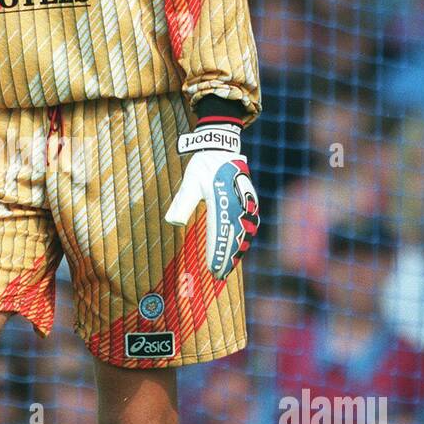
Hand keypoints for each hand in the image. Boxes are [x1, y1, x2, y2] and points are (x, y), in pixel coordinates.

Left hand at [165, 123, 258, 279]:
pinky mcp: (249, 202)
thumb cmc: (204, 165)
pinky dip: (245, 239)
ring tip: (228, 266)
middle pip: (234, 237)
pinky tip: (241, 249)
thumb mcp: (190, 181)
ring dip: (237, 251)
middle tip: (218, 275)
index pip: (220, 234)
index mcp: (223, 202)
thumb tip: (173, 222)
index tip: (213, 269)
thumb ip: (182, 201)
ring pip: (244, 233)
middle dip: (227, 258)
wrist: (222, 147)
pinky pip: (250, 225)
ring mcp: (247, 203)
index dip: (217, 254)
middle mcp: (238, 205)